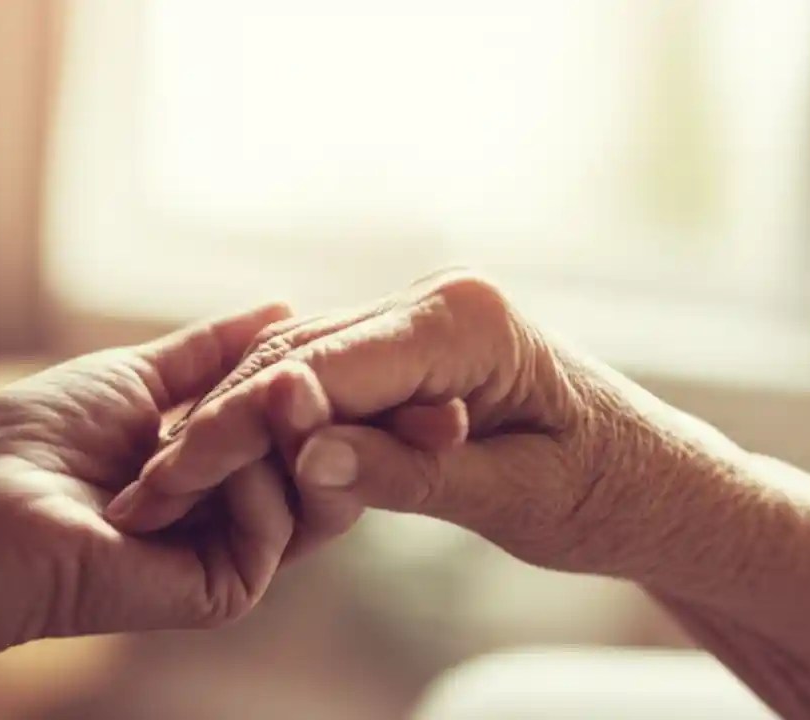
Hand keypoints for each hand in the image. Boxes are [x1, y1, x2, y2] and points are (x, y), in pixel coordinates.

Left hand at [0, 303, 323, 649]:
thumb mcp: (136, 375)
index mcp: (201, 467)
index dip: (303, 384)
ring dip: (288, 433)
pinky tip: (227, 456)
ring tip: (275, 394)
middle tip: (301, 368)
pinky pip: (273, 529)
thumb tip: (282, 308)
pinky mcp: (221, 590)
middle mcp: (219, 512)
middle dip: (311, 406)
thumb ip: (211, 352)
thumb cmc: (34, 440)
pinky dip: (259, 482)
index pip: (284, 427)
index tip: (321, 338)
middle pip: (306, 460)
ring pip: (302, 493)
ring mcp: (222, 552)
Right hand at [108, 271, 744, 575]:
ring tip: (166, 479)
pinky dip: (278, 416)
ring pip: (304, 362)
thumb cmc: (611, 491)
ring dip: (237, 420)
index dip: (245, 424)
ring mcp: (426, 319)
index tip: (173, 474)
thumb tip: (307, 454)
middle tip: (148, 490)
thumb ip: (411, 471)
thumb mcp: (515, 497)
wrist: (661, 482)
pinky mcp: (416, 347)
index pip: (331, 370)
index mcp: (471, 321)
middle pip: (302, 357)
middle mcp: (442, 301)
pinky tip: (227, 454)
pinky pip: (332, 374)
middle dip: (223, 423)